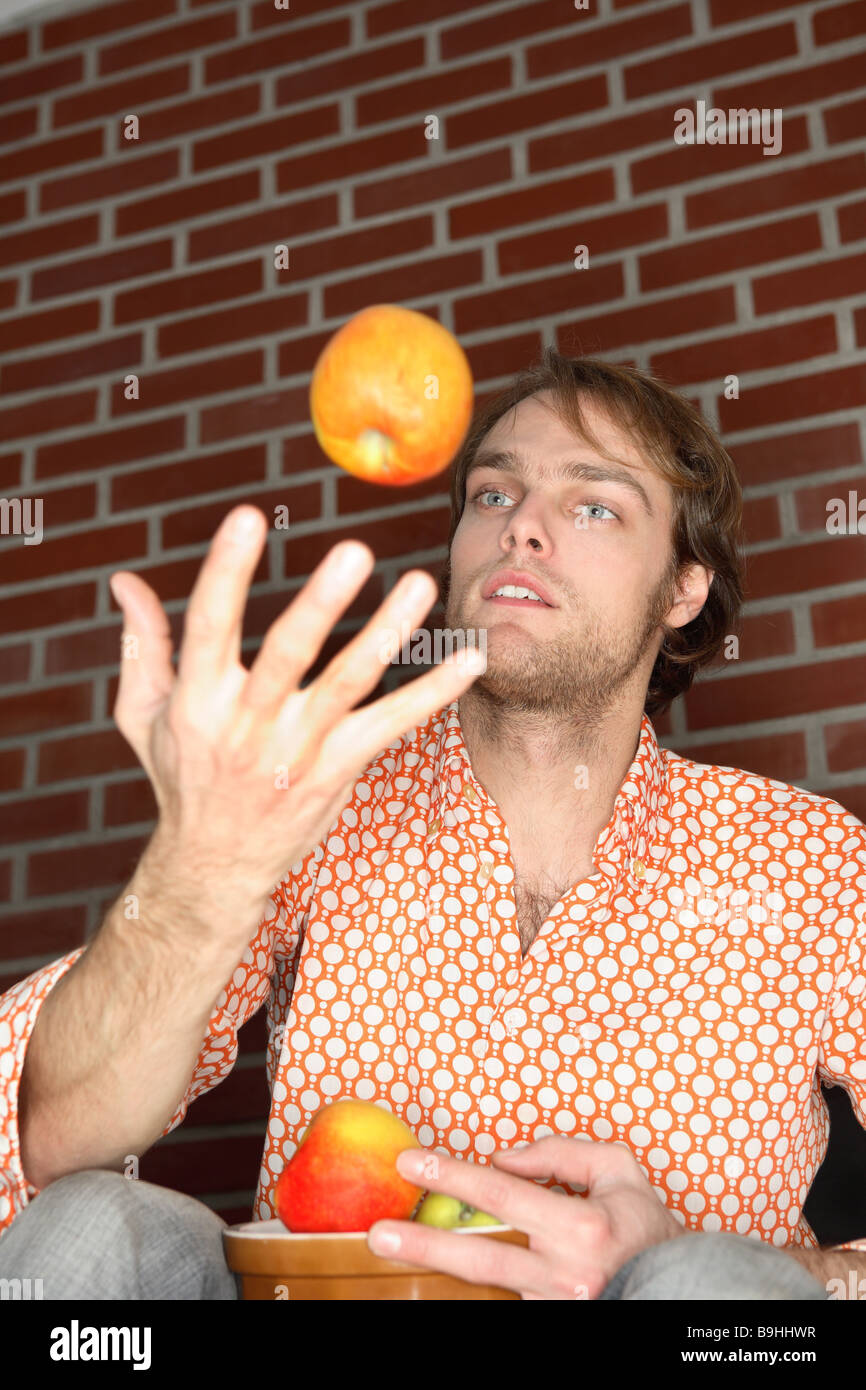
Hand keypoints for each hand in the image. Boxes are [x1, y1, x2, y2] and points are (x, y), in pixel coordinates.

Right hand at [109, 505, 484, 939]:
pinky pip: (392, 724)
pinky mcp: (339, 768)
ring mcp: (298, 748)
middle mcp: (248, 723)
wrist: (214, 866)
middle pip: (287, 655)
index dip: (226, 572)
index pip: (208, 626)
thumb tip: (123, 579)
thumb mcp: (142, 714)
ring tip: (419, 584)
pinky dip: (433, 692)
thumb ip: (141, 643)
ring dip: (386, 633)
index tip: (247, 516)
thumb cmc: (181, 775)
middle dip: (318, 604)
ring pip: (349, 684)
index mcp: (198, 700)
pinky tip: (470, 659)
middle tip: (353, 551)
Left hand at [367, 1136, 683, 1299]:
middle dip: (424, 1241)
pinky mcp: (551, 1320)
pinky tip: (436, 1267)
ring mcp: (557, 1305)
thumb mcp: (617, 1171)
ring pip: (486, 1283)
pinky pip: (503, 1297)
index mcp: (584, 1228)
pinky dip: (470, 1283)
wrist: (682, 1290)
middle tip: (377, 1231)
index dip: (453, 1175)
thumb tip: (503, 1159)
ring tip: (388, 1250)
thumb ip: (560, 1155)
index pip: (502, 1194)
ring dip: (435, 1264)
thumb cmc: (647, 1227)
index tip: (412, 1162)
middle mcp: (566, 1273)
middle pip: (481, 1255)